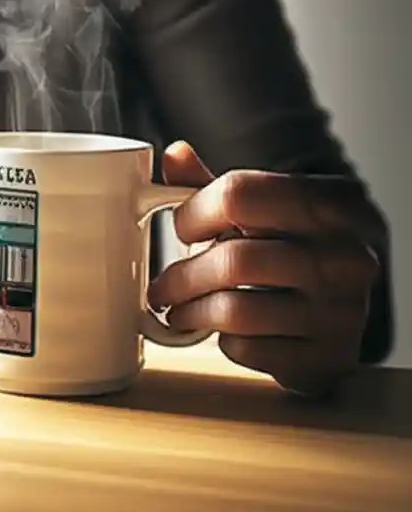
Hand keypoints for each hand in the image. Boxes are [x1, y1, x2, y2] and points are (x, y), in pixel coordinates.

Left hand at [148, 142, 382, 395]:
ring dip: (191, 312)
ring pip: (236, 310)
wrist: (340, 313)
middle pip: (234, 259)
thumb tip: (174, 154)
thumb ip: (218, 187)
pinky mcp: (327, 357)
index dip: (193, 214)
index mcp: (334, 203)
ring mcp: (342, 311)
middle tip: (163, 286)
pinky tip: (224, 332)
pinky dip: (224, 342)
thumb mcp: (265, 210)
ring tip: (179, 310)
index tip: (182, 229)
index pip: (238, 194)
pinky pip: (250, 349)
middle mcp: (347, 256)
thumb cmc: (293, 252)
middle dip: (183, 276)